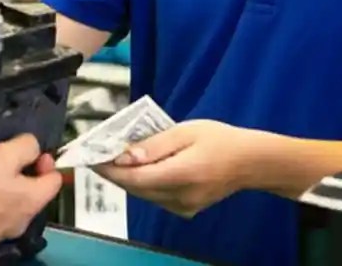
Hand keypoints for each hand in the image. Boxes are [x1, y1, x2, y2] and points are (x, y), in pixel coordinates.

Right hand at [0, 134, 62, 256]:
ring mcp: (3, 229)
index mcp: (33, 199)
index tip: (29, 151)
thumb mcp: (1, 155)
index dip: (45, 160)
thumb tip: (34, 145)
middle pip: (35, 192)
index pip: (55, 180)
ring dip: (5, 185)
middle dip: (24, 172)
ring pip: (14, 202)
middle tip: (4, 158)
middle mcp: (24, 218)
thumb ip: (24, 147)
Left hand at [91, 120, 266, 218]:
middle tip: (97, 153)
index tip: (91, 157)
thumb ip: (154, 145)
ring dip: (126, 177)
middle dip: (113, 172)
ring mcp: (184, 206)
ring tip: (112, 157)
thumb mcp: (185, 131)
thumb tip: (125, 155)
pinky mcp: (186, 209)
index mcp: (182, 175)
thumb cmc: (220, 140)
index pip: (135, 178)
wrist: (251, 162)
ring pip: (143, 194)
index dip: (109, 169)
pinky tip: (137, 167)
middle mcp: (181, 196)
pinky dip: (142, 182)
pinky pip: (155, 196)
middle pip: (135, 188)